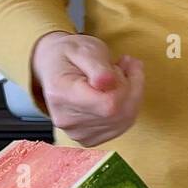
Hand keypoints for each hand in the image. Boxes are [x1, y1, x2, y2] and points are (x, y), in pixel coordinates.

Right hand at [31, 32, 143, 146]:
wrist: (54, 66)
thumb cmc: (70, 55)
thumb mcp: (85, 49)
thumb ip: (97, 66)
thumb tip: (107, 82)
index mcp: (61, 93)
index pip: (109, 104)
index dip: (127, 84)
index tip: (127, 63)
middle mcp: (66, 119)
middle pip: (119, 114)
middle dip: (132, 88)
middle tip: (127, 65)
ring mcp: (76, 133)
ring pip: (124, 121)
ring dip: (131, 96)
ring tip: (120, 75)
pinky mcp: (87, 139)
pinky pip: (120, 127)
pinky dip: (127, 108)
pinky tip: (117, 92)